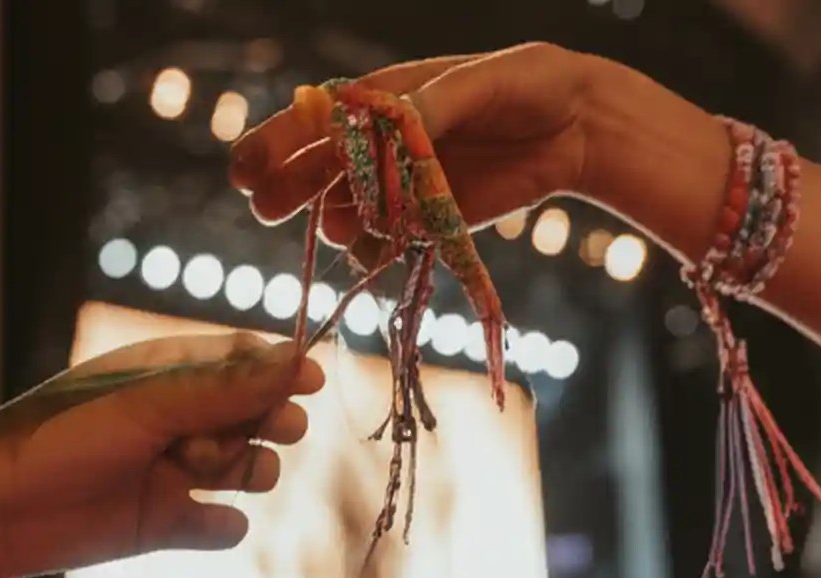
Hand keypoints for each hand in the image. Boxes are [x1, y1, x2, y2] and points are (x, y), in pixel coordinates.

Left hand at [0, 332, 324, 577]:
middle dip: (269, 422)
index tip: (310, 378)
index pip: (243, 361)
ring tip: (205, 471)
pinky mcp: (163, 525)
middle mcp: (176, 421)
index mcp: (168, 374)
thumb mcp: (147, 404)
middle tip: (276, 429)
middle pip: (254, 416)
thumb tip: (298, 358)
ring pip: (245, 471)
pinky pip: (219, 526)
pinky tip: (210, 520)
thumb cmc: (60, 436)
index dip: (279, 368)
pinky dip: (221, 525)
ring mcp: (172, 474)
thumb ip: (225, 387)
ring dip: (243, 470)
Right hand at [229, 43, 597, 252]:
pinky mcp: (430, 219)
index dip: (277, 142)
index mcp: (383, 98)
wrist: (575, 128)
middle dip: (287, 188)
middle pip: (317, 168)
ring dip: (329, 221)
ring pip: (345, 208)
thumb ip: (433, 105)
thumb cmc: (526, 85)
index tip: (245, 169)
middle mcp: (382, 144)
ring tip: (334, 229)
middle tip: (264, 209)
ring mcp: (403, 185)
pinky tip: (365, 251)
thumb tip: (391, 122)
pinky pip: (385, 239)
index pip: (315, 119)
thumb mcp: (481, 83)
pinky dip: (370, 248)